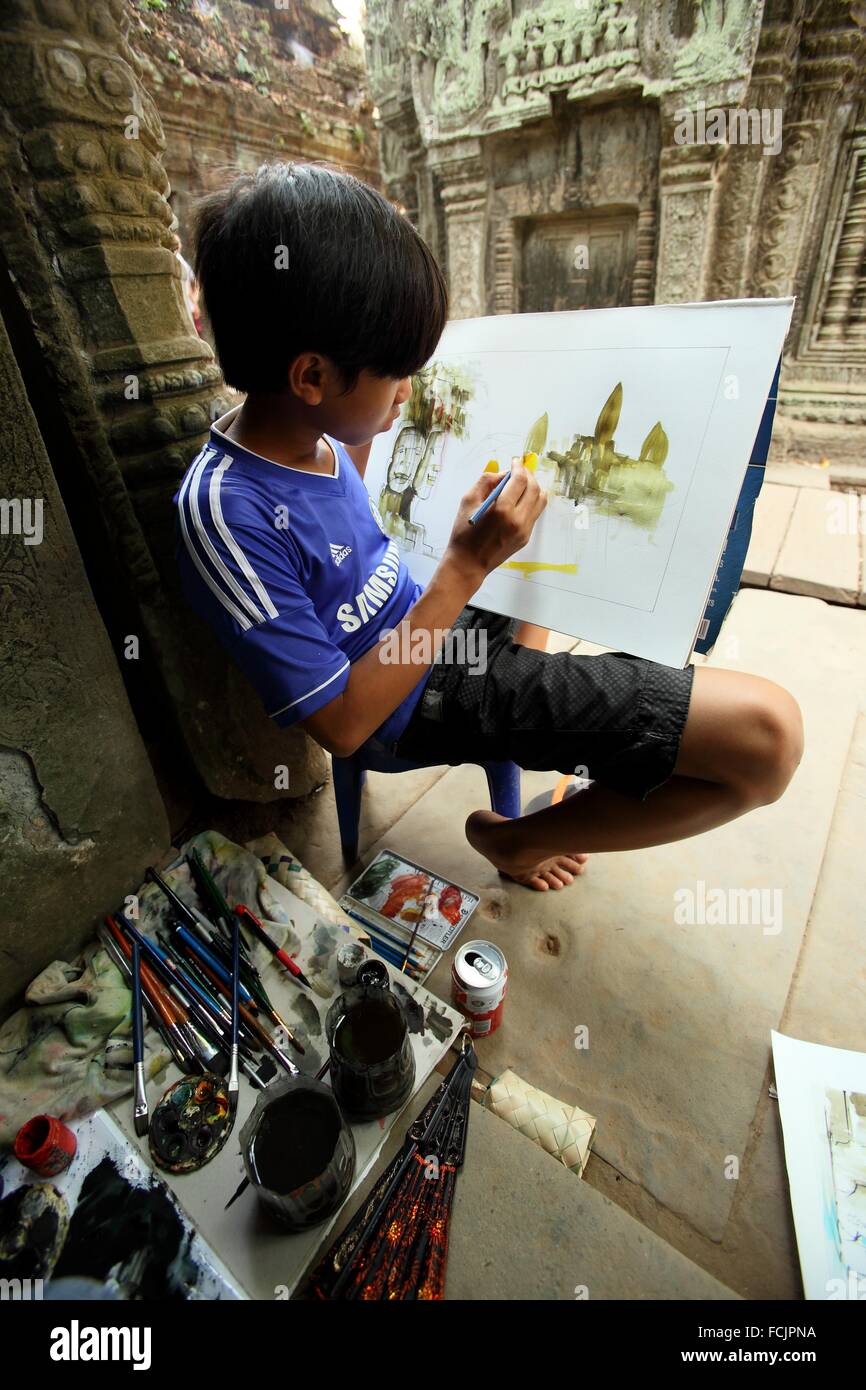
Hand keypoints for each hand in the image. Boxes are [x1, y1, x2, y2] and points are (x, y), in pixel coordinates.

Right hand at [443, 456, 546, 585]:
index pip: (520, 481)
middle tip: (519, 470)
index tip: (515, 461)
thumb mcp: (467, 501)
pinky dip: (531, 501)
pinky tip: (521, 498)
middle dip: (528, 475)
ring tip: (523, 483)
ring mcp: (525, 530)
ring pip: (540, 501)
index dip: (519, 467)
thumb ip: (485, 482)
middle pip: (534, 488)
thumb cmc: (464, 533)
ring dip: (534, 487)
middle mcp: (518, 520)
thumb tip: (502, 473)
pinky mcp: (526, 537)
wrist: (469, 564)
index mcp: (502, 510)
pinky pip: (535, 513)